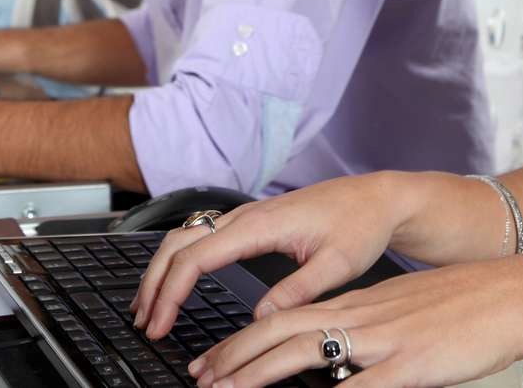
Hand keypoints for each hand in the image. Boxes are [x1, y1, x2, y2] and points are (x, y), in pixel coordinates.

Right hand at [133, 174, 405, 339]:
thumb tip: (260, 320)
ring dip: (161, 271)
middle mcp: (245, 215)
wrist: (377, 197)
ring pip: (184, 237)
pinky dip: (178, 261)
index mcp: (260, 224)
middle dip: (154, 284)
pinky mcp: (250, 222)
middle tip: (145, 324)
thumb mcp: (337, 264)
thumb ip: (297, 290)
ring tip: (149, 309)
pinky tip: (176, 283)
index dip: (171, 293)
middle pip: (178, 244)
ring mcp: (245, 216)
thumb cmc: (361, 224)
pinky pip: (200, 237)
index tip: (160, 325)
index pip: (196, 258)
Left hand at [183, 259, 522, 387]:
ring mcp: (383, 342)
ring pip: (305, 353)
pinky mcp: (410, 367)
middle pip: (280, 333)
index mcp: (357, 306)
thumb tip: (336, 361)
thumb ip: (366, 333)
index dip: (242, 343)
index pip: (283, 319)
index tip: (212, 363)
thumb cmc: (464, 308)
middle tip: (200, 379)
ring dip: (258, 374)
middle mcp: (360, 319)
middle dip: (233, 358)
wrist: (514, 296)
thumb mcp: (402, 315)